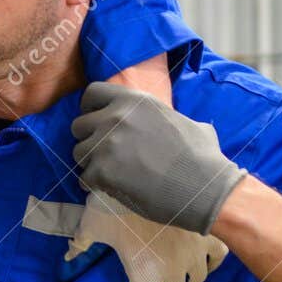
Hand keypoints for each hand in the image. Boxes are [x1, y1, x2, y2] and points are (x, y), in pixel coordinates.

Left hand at [65, 193, 227, 281]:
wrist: (151, 180)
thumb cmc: (115, 205)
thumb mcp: (91, 225)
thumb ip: (81, 243)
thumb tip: (68, 254)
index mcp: (141, 273)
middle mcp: (170, 271)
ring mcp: (192, 256)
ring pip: (198, 281)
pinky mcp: (208, 238)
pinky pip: (217, 258)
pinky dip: (212, 264)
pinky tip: (207, 263)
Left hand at [71, 82, 246, 233]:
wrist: (204, 188)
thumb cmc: (203, 157)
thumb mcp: (186, 122)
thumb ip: (164, 118)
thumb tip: (169, 121)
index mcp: (134, 100)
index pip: (92, 94)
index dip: (90, 110)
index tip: (97, 123)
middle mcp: (115, 116)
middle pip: (78, 126)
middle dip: (89, 140)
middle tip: (105, 154)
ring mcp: (106, 143)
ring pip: (78, 153)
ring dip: (90, 164)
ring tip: (111, 173)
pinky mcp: (101, 170)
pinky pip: (84, 178)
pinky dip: (94, 185)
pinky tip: (111, 188)